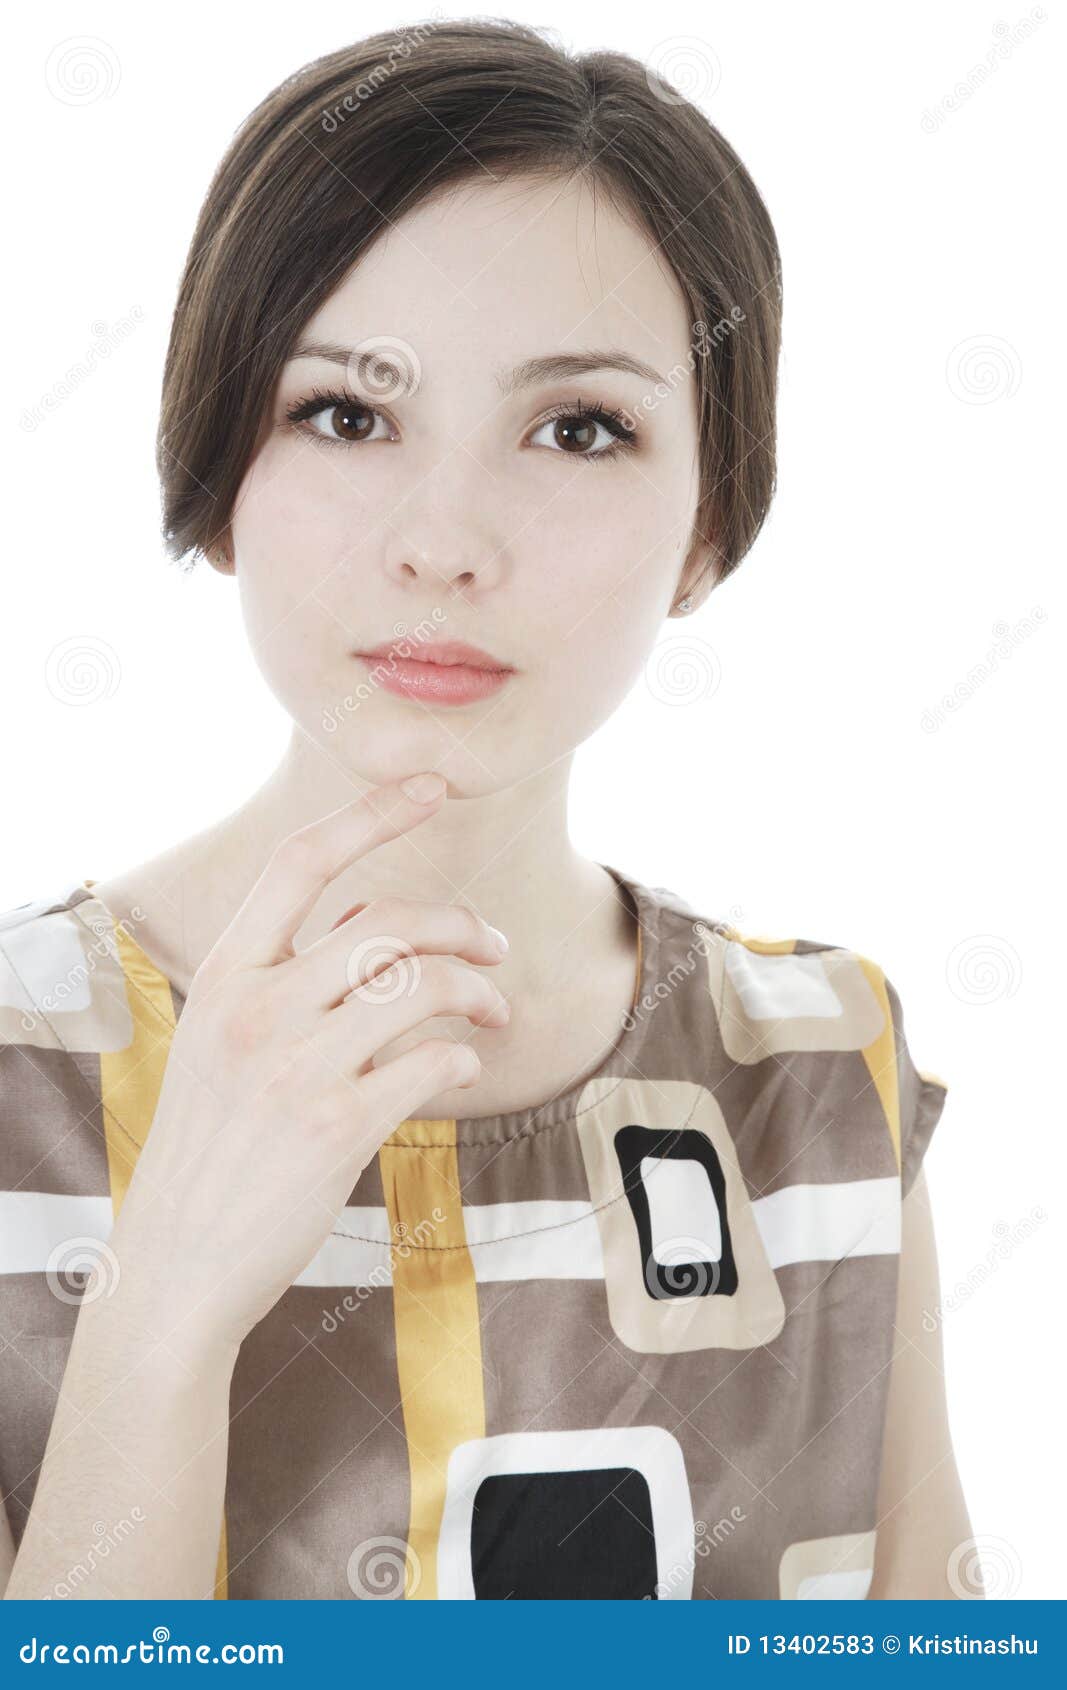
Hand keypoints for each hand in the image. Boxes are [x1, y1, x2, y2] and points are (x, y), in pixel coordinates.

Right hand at [104, 773, 508, 1358]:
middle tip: (496, 948)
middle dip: (462, 924)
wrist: (179, 1264)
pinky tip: (459, 1069)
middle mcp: (256, 1009)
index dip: (371, 812)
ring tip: (494, 1013)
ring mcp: (296, 1068)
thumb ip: (289, 978)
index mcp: (224, 977)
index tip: (432, 783)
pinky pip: (432, 1060)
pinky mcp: (337, 1127)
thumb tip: (372, 919)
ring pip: (423, 984)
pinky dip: (462, 1056)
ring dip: (479, 990)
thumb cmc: (212, 1149)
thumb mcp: (223, 1043)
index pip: (299, 863)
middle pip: (389, 921)